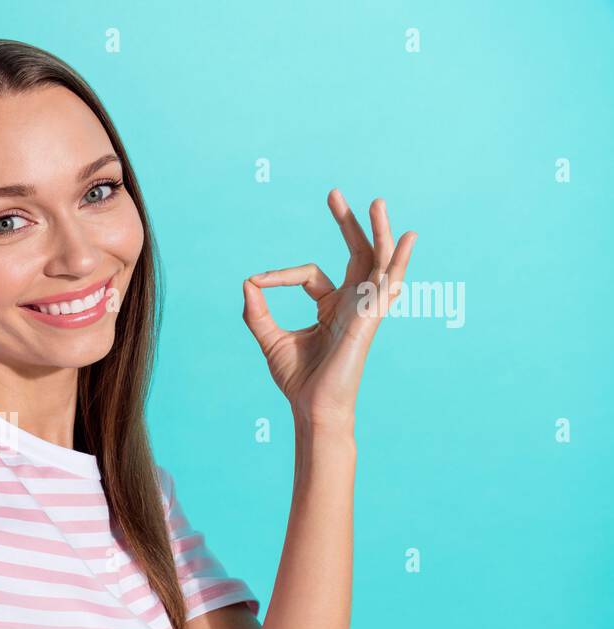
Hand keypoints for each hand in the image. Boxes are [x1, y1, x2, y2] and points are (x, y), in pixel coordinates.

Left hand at [241, 189, 416, 431]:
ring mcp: (364, 309)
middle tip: (332, 194)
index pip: (310, 274)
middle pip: (356, 254)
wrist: (312, 408)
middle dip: (347, 224)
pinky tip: (408, 239)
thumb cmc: (298, 381)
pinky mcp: (370, 318)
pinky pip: (389, 284)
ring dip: (378, 231)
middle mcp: (352, 304)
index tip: (257, 281)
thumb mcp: (270, 339)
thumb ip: (257, 311)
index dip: (281, 274)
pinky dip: (399, 260)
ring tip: (376, 202)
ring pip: (377, 261)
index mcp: (331, 307)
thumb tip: (248, 281)